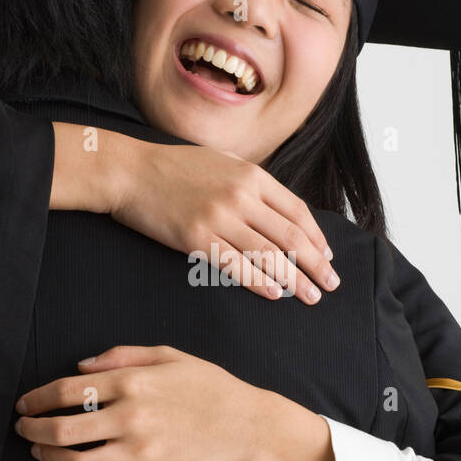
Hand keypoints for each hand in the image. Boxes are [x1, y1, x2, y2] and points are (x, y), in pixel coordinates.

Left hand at [14, 345, 261, 460]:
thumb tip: (80, 368)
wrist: (247, 425)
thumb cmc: (210, 386)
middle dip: (33, 431)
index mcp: (134, 382)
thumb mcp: (168, 355)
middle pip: (64, 430)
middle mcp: (133, 417)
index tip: (24, 405)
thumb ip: (120, 357)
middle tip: (23, 429)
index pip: (69, 390)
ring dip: (49, 459)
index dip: (37, 399)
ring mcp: (142, 451)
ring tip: (39, 452)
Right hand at [111, 140, 340, 304]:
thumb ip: (252, 184)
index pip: (297, 212)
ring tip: (311, 296)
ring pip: (270, 255)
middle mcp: (240, 196)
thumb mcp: (222, 163)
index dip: (318, 238)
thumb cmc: (174, 168)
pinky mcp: (196, 239)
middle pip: (291, 237)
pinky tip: (275, 294)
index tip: (328, 257)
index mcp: (251, 176)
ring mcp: (219, 218)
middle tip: (331, 285)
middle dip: (317, 264)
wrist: (129, 172)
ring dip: (296, 279)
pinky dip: (260, 282)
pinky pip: (236, 266)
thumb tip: (280, 211)